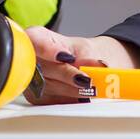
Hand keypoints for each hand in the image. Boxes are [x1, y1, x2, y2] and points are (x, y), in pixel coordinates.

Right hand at [22, 29, 139, 104]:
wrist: (107, 67)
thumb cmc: (101, 55)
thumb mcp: (97, 52)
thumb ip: (86, 58)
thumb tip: (83, 66)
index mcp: (48, 39)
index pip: (32, 37)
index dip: (44, 46)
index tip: (66, 55)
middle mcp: (37, 57)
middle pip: (41, 66)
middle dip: (67, 76)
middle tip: (88, 79)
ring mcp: (35, 77)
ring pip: (43, 87)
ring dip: (68, 91)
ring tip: (88, 87)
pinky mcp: (37, 95)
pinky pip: (45, 101)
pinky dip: (64, 101)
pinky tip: (78, 97)